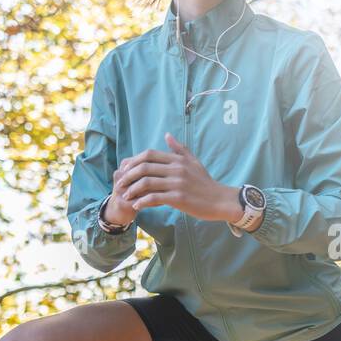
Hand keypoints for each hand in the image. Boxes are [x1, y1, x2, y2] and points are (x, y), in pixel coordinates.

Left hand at [115, 134, 243, 223]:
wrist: (220, 200)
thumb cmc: (206, 183)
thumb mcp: (194, 162)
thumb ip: (179, 149)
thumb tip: (167, 135)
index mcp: (178, 159)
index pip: (149, 154)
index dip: (133, 161)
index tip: (124, 169)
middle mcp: (177, 169)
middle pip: (144, 167)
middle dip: (128, 175)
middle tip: (120, 183)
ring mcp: (177, 183)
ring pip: (147, 183)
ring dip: (132, 189)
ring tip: (126, 196)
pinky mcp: (179, 198)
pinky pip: (154, 198)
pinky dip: (142, 202)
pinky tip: (137, 206)